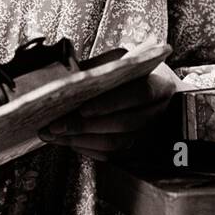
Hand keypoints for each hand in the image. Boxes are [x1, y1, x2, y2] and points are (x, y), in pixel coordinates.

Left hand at [37, 63, 180, 160]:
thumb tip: (68, 77)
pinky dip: (87, 148)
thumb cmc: (133, 71)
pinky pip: (111, 153)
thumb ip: (101, 67)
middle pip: (123, 123)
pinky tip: (68, 141)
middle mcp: (158, 112)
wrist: (155, 87)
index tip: (82, 108)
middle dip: (85, 126)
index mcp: (159, 85)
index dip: (110, 102)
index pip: (138, 94)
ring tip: (54, 135)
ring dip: (81, 140)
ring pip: (115, 143)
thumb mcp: (122, 60)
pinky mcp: (137, 147)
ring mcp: (149, 132)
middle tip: (55, 125)